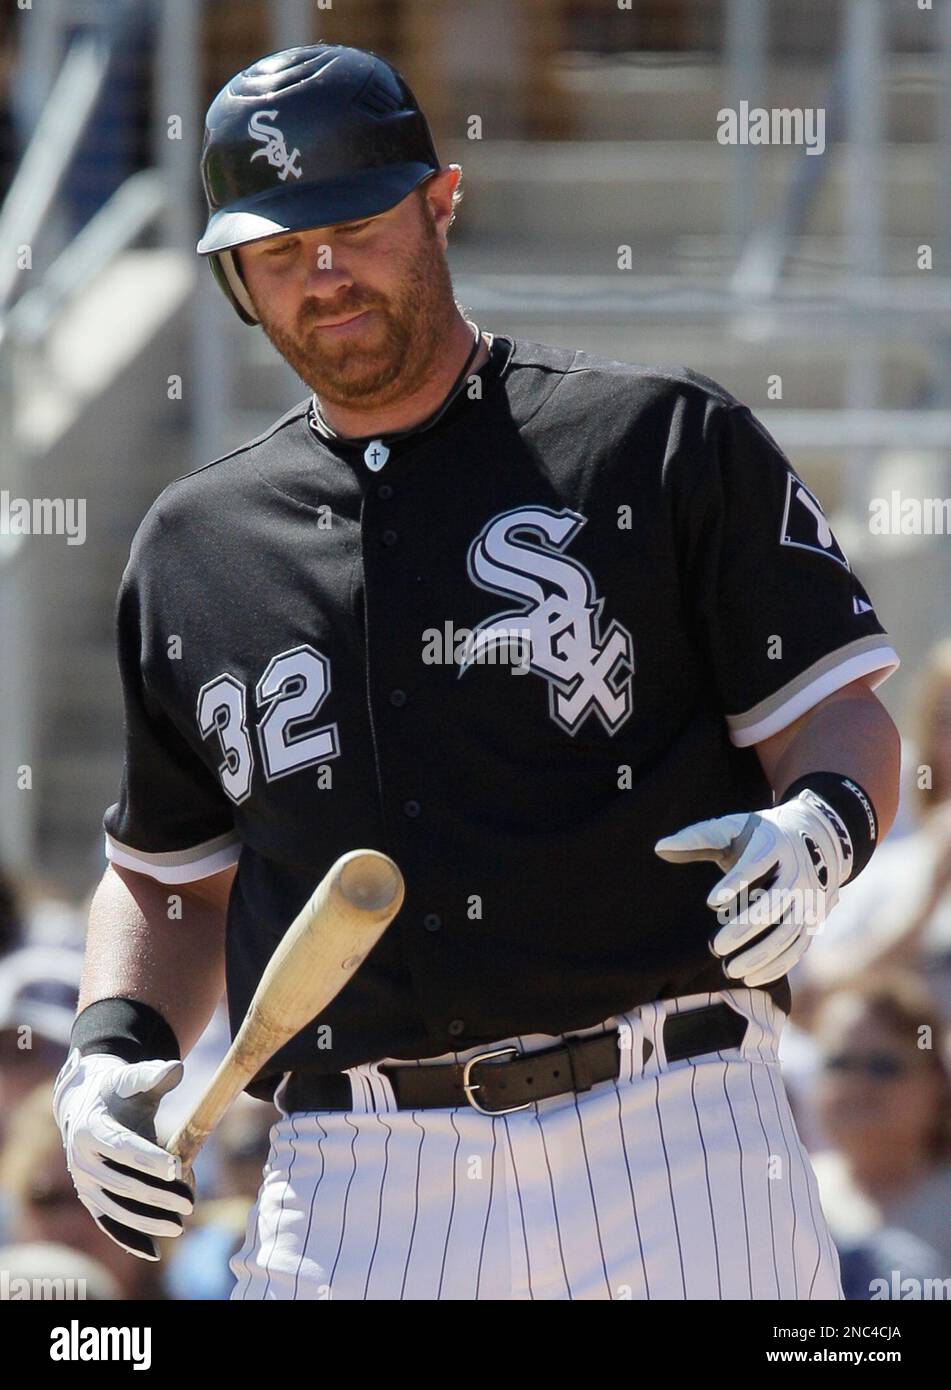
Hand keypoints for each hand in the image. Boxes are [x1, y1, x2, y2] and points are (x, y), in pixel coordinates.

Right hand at [52, 1050, 194, 1260]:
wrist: (87, 1105)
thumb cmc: (116, 1090)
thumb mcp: (131, 1078)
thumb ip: (152, 1075)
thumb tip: (176, 1068)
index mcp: (90, 1129)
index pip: (122, 1148)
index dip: (149, 1158)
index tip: (177, 1167)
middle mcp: (81, 1161)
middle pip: (122, 1183)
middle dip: (157, 1195)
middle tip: (189, 1202)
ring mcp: (84, 1184)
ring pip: (115, 1208)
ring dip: (147, 1221)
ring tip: (180, 1225)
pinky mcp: (90, 1199)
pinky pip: (108, 1223)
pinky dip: (128, 1239)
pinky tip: (154, 1252)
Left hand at [654, 793, 849, 986]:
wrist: (815, 838)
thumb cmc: (758, 837)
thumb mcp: (731, 828)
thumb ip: (696, 839)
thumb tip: (658, 848)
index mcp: (773, 844)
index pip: (756, 863)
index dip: (736, 882)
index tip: (711, 902)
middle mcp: (796, 871)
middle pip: (774, 903)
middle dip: (745, 927)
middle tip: (715, 947)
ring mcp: (808, 897)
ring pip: (788, 930)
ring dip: (761, 953)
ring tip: (729, 970)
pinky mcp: (812, 918)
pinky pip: (798, 945)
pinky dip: (777, 964)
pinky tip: (750, 978)